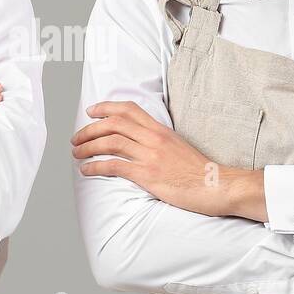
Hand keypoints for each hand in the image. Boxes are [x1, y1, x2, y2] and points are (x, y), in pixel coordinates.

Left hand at [72, 101, 252, 217]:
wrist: (217, 186)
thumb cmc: (200, 172)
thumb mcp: (179, 147)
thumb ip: (159, 141)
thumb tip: (141, 143)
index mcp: (161, 130)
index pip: (129, 109)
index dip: (106, 107)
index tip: (91, 111)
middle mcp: (154, 138)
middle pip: (113, 124)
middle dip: (89, 129)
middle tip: (76, 138)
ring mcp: (151, 156)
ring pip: (110, 142)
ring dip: (88, 147)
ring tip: (76, 153)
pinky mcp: (148, 175)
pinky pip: (114, 166)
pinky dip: (95, 167)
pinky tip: (86, 170)